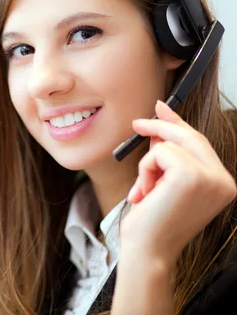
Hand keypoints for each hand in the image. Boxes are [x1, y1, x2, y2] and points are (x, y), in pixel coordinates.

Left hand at [120, 100, 235, 266]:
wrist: (147, 251)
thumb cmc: (152, 223)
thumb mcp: (164, 183)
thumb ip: (168, 156)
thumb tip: (158, 123)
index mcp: (222, 184)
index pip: (201, 143)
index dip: (179, 123)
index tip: (161, 108)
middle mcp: (223, 181)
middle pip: (190, 136)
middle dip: (160, 128)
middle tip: (137, 124)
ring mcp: (210, 178)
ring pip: (169, 145)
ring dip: (147, 165)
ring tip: (145, 190)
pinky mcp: (190, 176)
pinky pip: (159, 153)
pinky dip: (145, 170)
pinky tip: (145, 192)